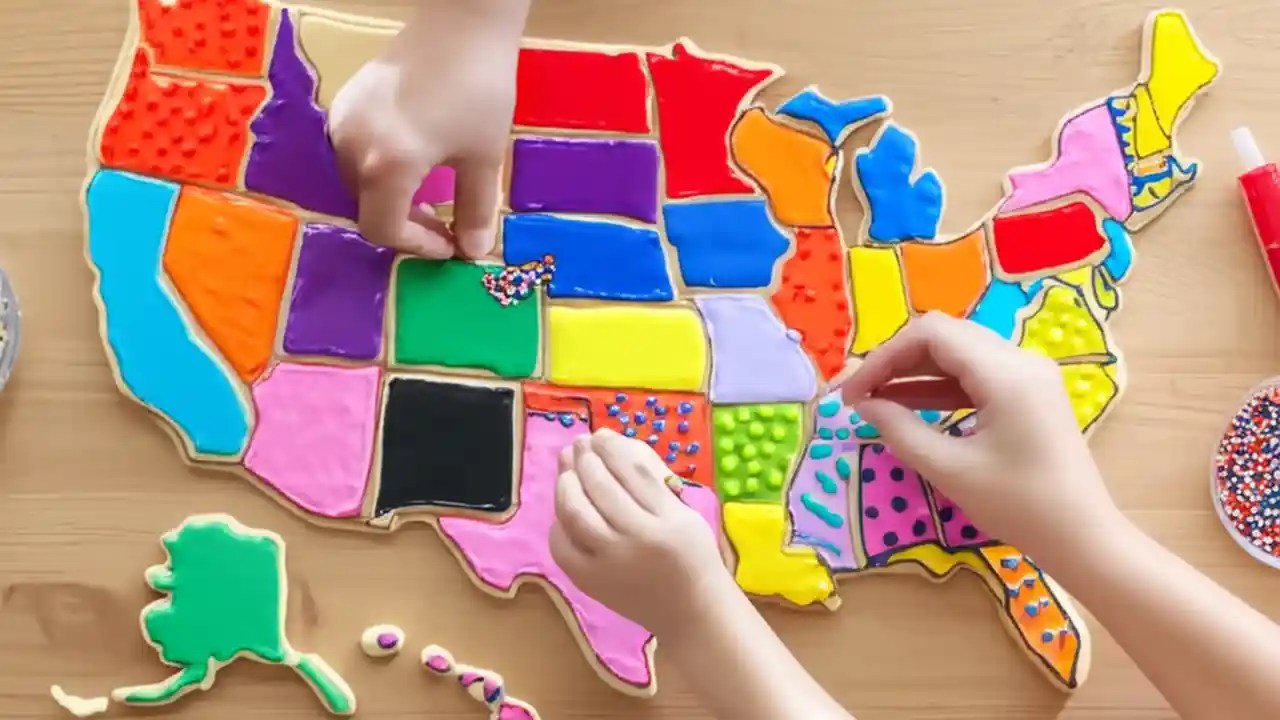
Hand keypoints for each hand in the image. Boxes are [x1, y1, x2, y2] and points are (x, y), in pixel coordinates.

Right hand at [329, 1, 528, 257]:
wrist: (462, 22)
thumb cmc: (479, 89)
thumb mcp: (483, 157)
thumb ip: (475, 210)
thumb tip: (475, 252)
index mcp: (386, 167)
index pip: (384, 230)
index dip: (416, 247)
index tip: (448, 246)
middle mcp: (352, 148)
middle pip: (367, 208)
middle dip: (404, 224)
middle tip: (443, 225)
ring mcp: (342, 123)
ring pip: (357, 182)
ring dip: (390, 198)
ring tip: (429, 195)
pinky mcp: (344, 103)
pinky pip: (354, 153)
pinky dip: (378, 170)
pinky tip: (410, 161)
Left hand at [550, 429, 730, 635]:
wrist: (690, 613)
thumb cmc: (692, 556)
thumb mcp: (685, 513)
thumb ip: (652, 481)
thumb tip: (611, 446)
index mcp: (668, 520)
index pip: (632, 471)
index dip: (612, 447)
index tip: (602, 434)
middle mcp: (637, 540)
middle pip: (601, 487)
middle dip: (586, 458)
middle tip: (580, 443)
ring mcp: (609, 563)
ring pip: (575, 512)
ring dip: (566, 482)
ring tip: (567, 466)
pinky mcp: (589, 582)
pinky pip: (562, 544)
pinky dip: (559, 520)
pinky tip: (565, 507)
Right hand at [835, 312, 1121, 561]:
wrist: (1083, 536)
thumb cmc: (1019, 506)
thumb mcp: (950, 470)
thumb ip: (901, 430)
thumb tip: (864, 406)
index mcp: (1006, 373)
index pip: (931, 334)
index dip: (883, 357)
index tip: (853, 395)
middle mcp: (1020, 360)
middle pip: (944, 337)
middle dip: (895, 361)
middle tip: (858, 396)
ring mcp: (1028, 374)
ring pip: (957, 353)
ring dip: (914, 373)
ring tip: (875, 402)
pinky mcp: (1029, 392)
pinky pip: (975, 374)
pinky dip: (939, 386)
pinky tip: (908, 406)